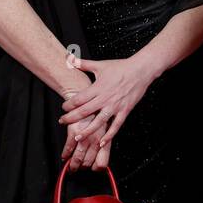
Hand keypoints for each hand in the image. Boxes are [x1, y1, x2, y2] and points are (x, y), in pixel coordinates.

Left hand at [58, 55, 157, 169]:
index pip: (79, 99)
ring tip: (77, 137)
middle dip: (71, 118)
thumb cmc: (121, 67)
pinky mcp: (125, 111)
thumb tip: (69, 58)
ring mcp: (115, 106)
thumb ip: (83, 64)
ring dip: (87, 131)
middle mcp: (105, 98)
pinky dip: (109, 136)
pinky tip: (102, 143)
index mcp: (98, 87)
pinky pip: (116, 126)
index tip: (64, 108)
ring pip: (98, 122)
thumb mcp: (100, 65)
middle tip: (63, 122)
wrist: (140, 70)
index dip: (68, 105)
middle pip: (85, 112)